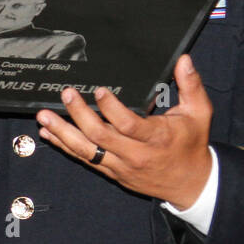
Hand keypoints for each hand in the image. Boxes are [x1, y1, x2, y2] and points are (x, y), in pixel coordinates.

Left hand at [36, 54, 212, 208]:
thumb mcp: (199, 112)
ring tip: (44, 117)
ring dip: (63, 133)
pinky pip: (85, 159)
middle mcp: (136, 154)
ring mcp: (121, 165)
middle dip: (79, 115)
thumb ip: (191, 85)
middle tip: (66, 94)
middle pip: (101, 136)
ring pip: (87, 151)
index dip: (111, 109)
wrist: (190, 183)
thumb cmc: (192, 144)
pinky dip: (65, 146)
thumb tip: (183, 59)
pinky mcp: (112, 172)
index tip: (98, 91)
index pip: (129, 125)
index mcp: (156, 138)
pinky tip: (49, 134)